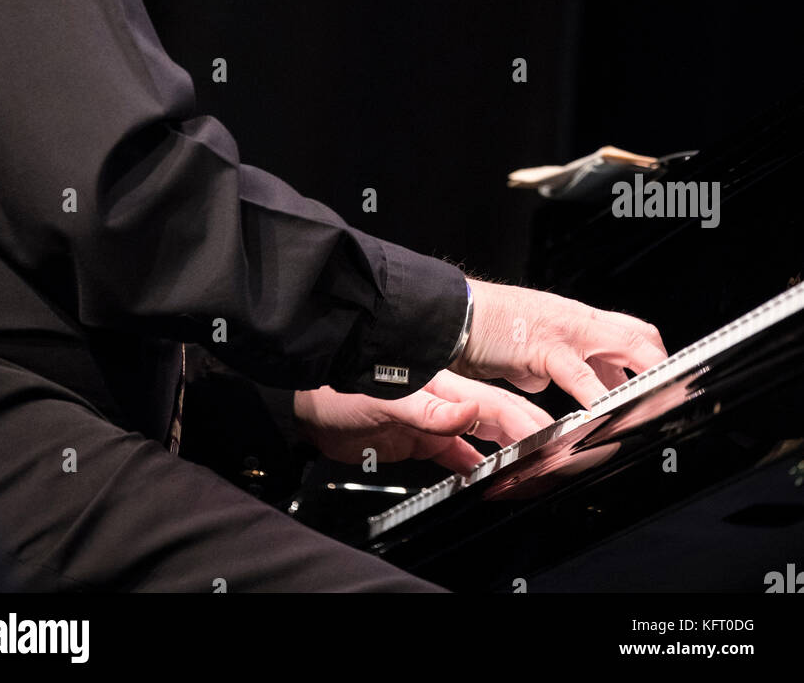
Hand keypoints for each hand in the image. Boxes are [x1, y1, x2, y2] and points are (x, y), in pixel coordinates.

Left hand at [293, 369, 554, 475]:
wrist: (305, 405)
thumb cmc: (340, 388)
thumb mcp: (386, 397)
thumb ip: (431, 408)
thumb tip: (472, 410)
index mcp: (445, 386)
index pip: (498, 407)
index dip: (529, 425)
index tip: (555, 442)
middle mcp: (445, 401)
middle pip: (499, 421)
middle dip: (531, 438)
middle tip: (557, 459)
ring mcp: (433, 419)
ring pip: (483, 438)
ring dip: (509, 454)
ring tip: (533, 471)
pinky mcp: (418, 437)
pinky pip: (457, 453)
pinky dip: (476, 466)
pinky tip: (488, 478)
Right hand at [451, 280, 667, 408]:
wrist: (451, 313)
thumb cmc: (484, 331)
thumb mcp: (529, 350)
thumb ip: (556, 366)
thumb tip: (573, 386)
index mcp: (575, 319)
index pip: (628, 332)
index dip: (653, 358)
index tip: (668, 384)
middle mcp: (577, 319)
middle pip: (639, 335)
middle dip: (663, 366)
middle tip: (676, 396)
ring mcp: (565, 329)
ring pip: (625, 347)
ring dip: (647, 380)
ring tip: (660, 407)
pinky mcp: (544, 346)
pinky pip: (581, 375)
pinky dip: (599, 397)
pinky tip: (606, 416)